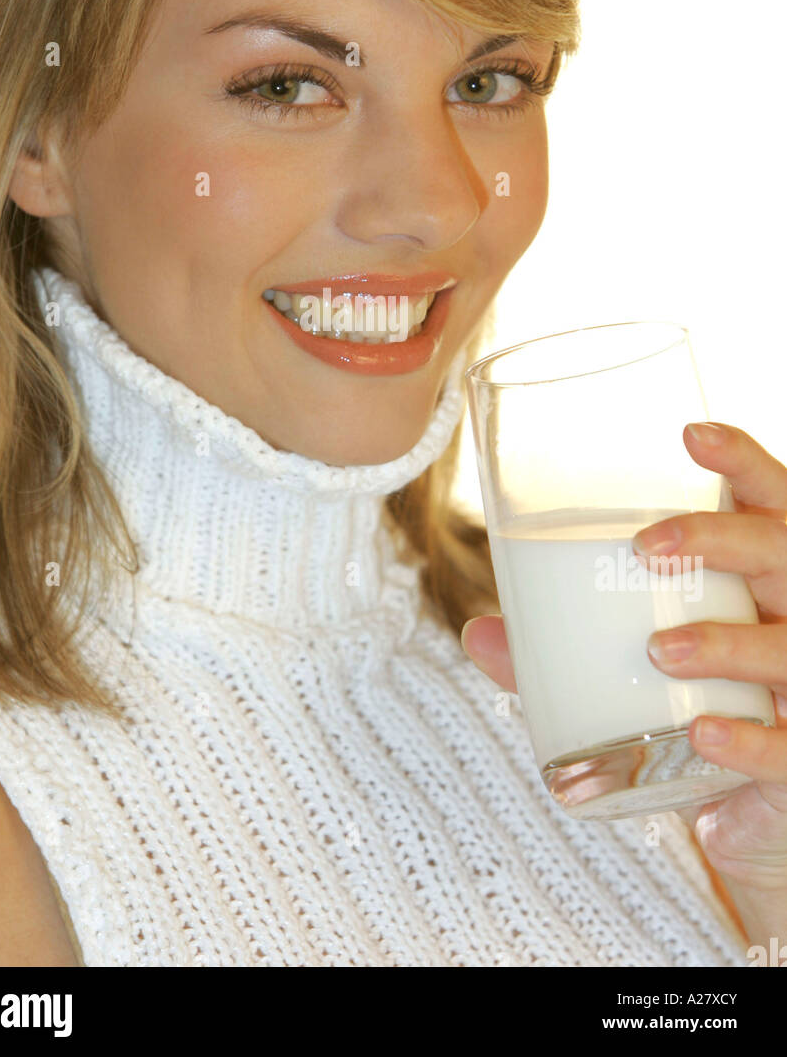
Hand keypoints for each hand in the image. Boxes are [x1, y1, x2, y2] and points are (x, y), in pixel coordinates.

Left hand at [461, 422, 786, 911]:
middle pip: (785, 555)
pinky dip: (749, 742)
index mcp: (765, 579)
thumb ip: (564, 652)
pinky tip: (703, 734)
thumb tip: (480, 633)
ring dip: (725, 642)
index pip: (772, 502)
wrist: (755, 805)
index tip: (690, 433)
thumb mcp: (640, 667)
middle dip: (721, 541)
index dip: (744, 463)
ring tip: (658, 650)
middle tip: (645, 546)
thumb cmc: (702, 708)